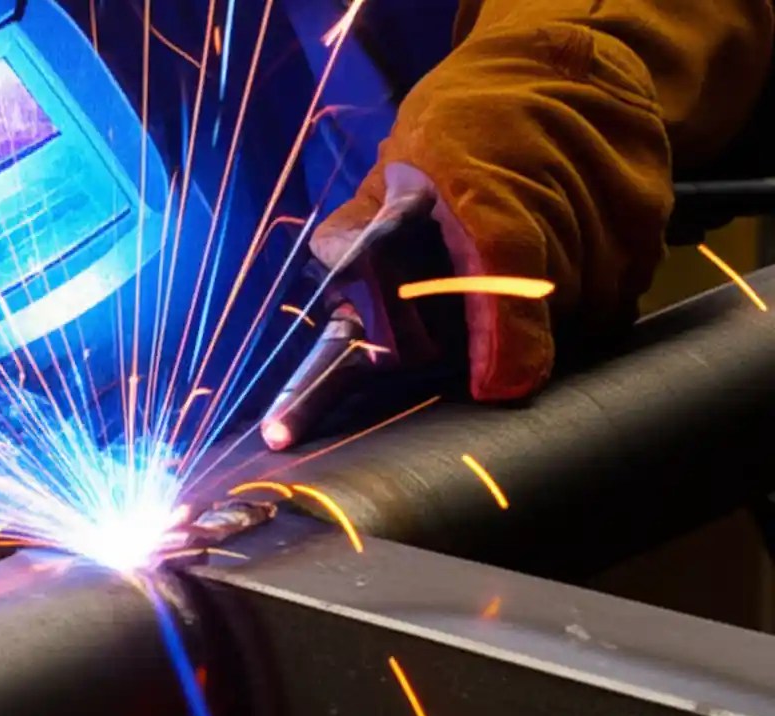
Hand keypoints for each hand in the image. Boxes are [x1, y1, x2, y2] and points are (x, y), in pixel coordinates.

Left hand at [265, 17, 682, 449]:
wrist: (554, 62)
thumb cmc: (462, 122)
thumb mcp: (396, 164)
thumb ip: (359, 228)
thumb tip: (333, 274)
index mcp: (477, 175)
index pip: (506, 263)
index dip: (508, 337)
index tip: (499, 384)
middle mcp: (554, 182)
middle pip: (546, 299)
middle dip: (509, 324)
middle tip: (479, 308)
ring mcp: (612, 194)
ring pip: (590, 298)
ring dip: (553, 309)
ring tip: (519, 272)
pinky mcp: (651, 207)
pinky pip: (624, 285)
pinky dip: (592, 292)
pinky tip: (561, 260)